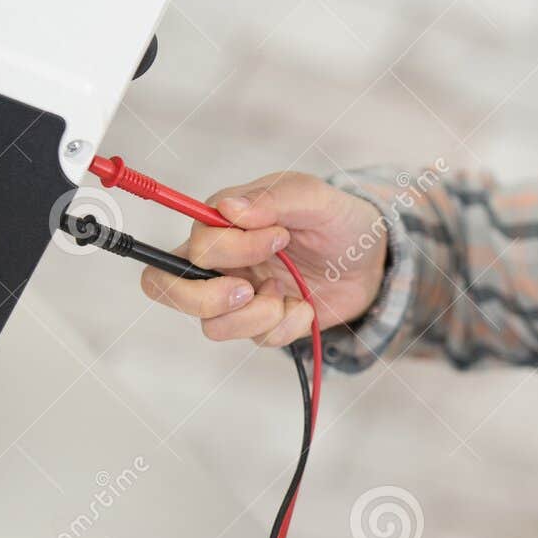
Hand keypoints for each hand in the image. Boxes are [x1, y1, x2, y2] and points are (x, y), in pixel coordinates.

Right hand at [139, 172, 389, 348]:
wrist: (371, 259)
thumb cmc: (336, 220)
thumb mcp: (314, 197)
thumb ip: (273, 198)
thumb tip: (229, 208)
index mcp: (222, 223)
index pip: (191, 246)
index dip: (230, 249)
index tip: (279, 237)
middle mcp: (220, 261)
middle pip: (166, 288)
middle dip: (207, 298)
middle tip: (250, 290)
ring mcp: (237, 295)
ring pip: (212, 326)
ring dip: (258, 316)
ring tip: (288, 295)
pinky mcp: (260, 323)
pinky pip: (257, 340)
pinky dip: (288, 326)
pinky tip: (305, 306)